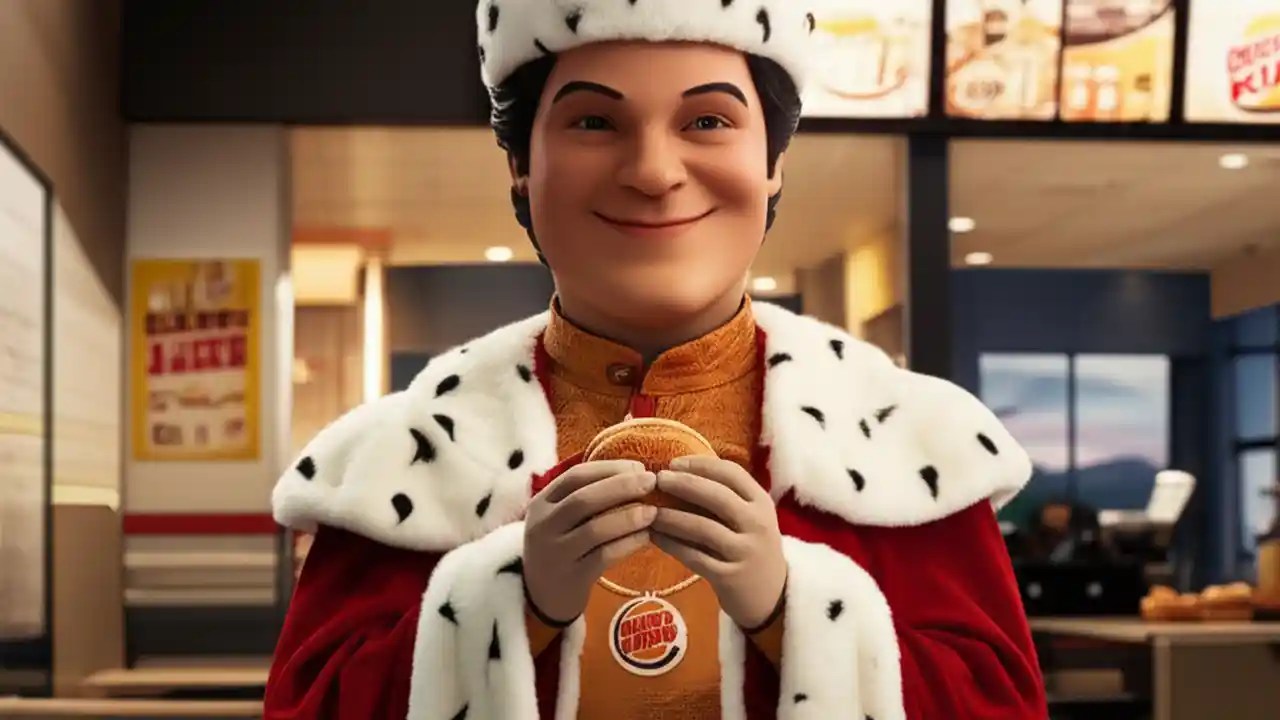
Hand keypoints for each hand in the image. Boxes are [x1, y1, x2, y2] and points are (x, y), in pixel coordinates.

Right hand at [523, 460, 657, 624]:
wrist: (541, 594)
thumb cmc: (561, 545)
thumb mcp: (561, 517)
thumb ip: (587, 496)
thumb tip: (636, 473)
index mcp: (542, 503)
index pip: (575, 476)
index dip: (609, 468)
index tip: (639, 466)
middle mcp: (543, 526)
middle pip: (584, 500)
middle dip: (621, 487)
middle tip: (652, 482)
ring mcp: (556, 553)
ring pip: (594, 529)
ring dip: (628, 517)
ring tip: (653, 512)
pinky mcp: (572, 578)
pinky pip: (604, 556)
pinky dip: (628, 544)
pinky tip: (646, 537)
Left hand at [650, 456, 786, 629]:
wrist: (771, 595)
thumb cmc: (751, 546)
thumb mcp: (750, 516)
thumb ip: (725, 495)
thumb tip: (681, 469)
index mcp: (761, 502)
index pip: (731, 473)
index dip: (701, 465)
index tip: (674, 462)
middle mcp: (757, 524)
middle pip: (716, 496)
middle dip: (683, 484)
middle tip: (657, 479)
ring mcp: (744, 551)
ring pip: (702, 527)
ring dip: (671, 517)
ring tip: (649, 510)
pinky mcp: (729, 577)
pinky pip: (694, 556)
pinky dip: (671, 544)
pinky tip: (654, 536)